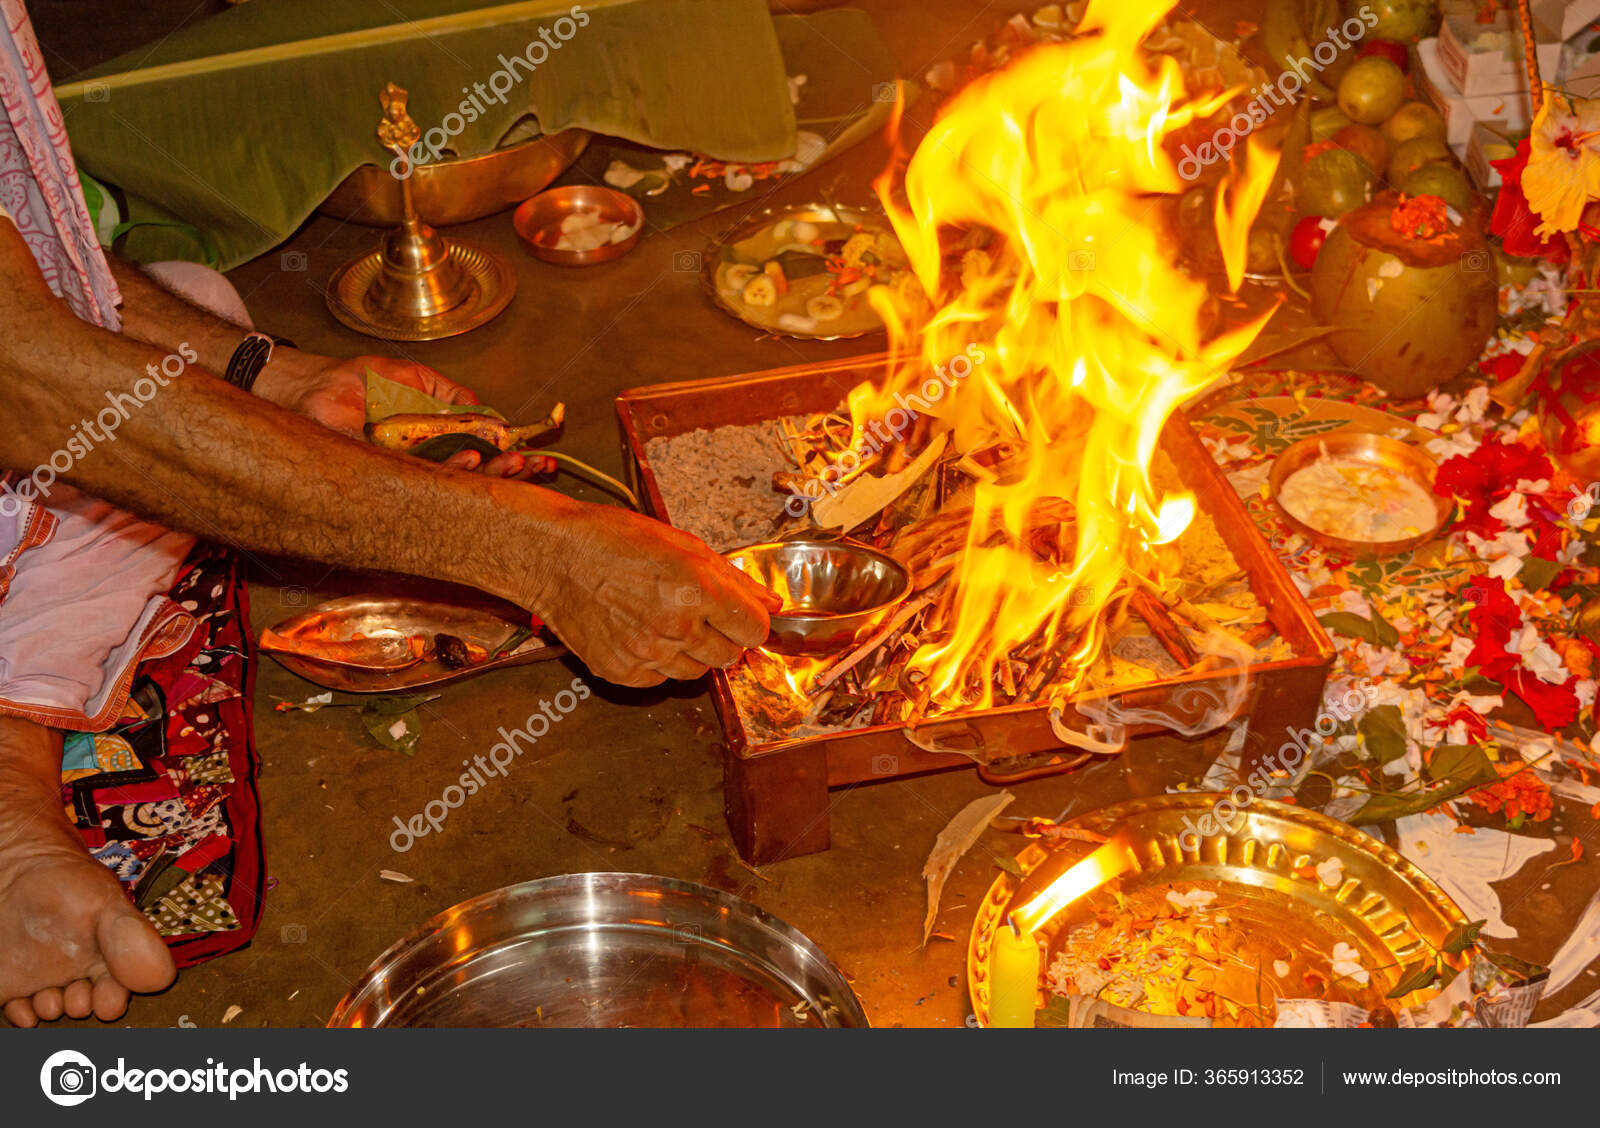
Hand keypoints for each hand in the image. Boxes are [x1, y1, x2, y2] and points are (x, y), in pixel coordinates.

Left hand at [255, 352, 541, 478]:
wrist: (302, 383)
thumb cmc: (354, 380)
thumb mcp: (413, 379)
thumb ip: (450, 397)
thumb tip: (493, 417)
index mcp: (430, 447)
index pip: (479, 461)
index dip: (511, 464)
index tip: (541, 462)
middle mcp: (414, 466)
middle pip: (470, 480)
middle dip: (506, 475)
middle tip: (533, 467)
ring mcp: (394, 473)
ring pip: (448, 484)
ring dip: (484, 475)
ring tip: (509, 463)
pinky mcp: (372, 471)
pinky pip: (416, 475)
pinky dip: (446, 470)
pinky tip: (469, 461)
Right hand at [520, 502, 781, 686]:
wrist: (552, 557)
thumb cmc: (613, 541)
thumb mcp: (682, 545)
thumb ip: (732, 578)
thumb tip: (770, 603)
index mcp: (697, 588)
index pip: (754, 630)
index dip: (749, 621)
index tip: (737, 614)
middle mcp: (676, 626)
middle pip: (729, 656)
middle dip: (723, 637)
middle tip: (698, 614)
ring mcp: (647, 653)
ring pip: (696, 672)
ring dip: (691, 652)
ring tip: (664, 620)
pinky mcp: (621, 671)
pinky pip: (659, 680)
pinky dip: (658, 663)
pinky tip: (640, 633)